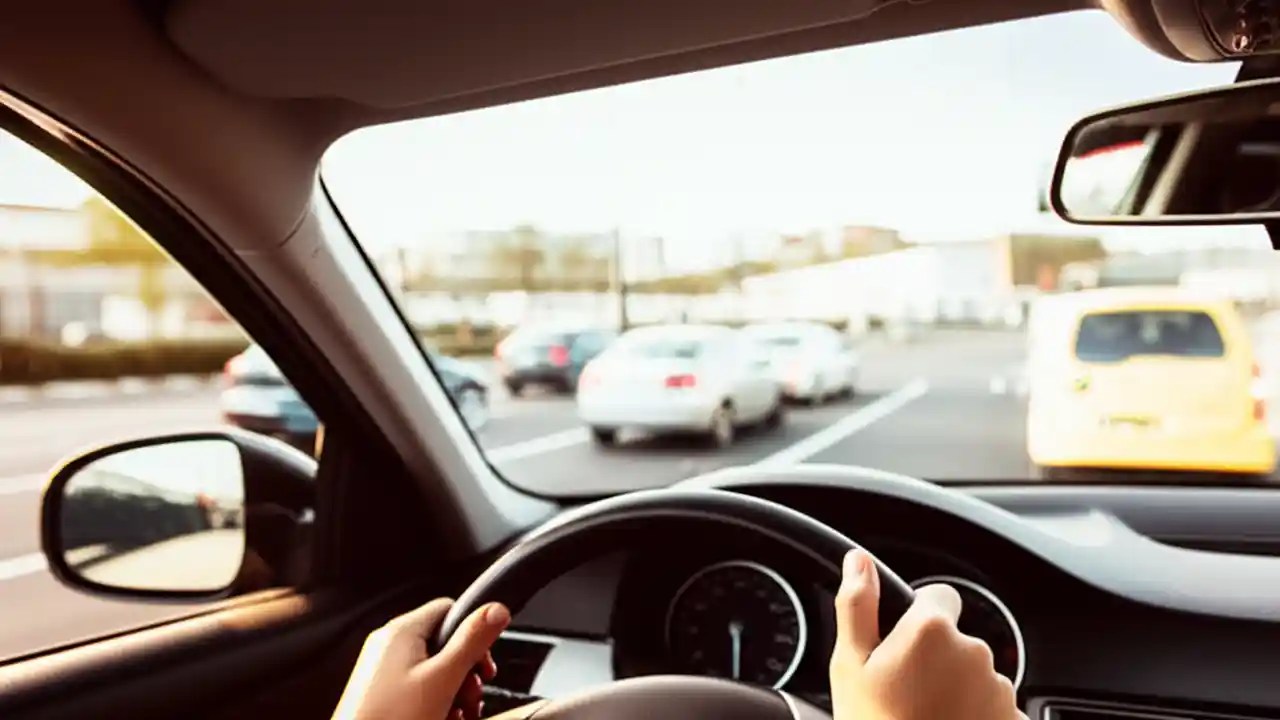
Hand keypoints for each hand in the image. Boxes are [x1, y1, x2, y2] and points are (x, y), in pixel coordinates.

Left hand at [332, 598, 509, 719]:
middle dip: (465, 672)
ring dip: (453, 692)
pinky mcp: (378, 694)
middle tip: (472, 697)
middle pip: (443, 644)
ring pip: (431, 670)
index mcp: (401, 632)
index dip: (473, 634)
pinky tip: (442, 719)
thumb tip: (496, 608)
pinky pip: (415, 688)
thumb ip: (471, 641)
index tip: (484, 665)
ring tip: (458, 715)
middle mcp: (388, 646)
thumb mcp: (443, 678)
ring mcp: (381, 671)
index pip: (449, 610)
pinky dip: (433, 702)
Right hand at [829, 550, 1025, 719]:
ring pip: (975, 675)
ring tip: (923, 718)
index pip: (940, 597)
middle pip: (956, 640)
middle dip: (936, 659)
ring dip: (955, 690)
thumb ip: (857, 605)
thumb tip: (858, 560)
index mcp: (932, 629)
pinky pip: (993, 708)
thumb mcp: (849, 666)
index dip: (918, 619)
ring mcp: (999, 690)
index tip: (902, 647)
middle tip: (905, 693)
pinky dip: (974, 717)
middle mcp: (975, 653)